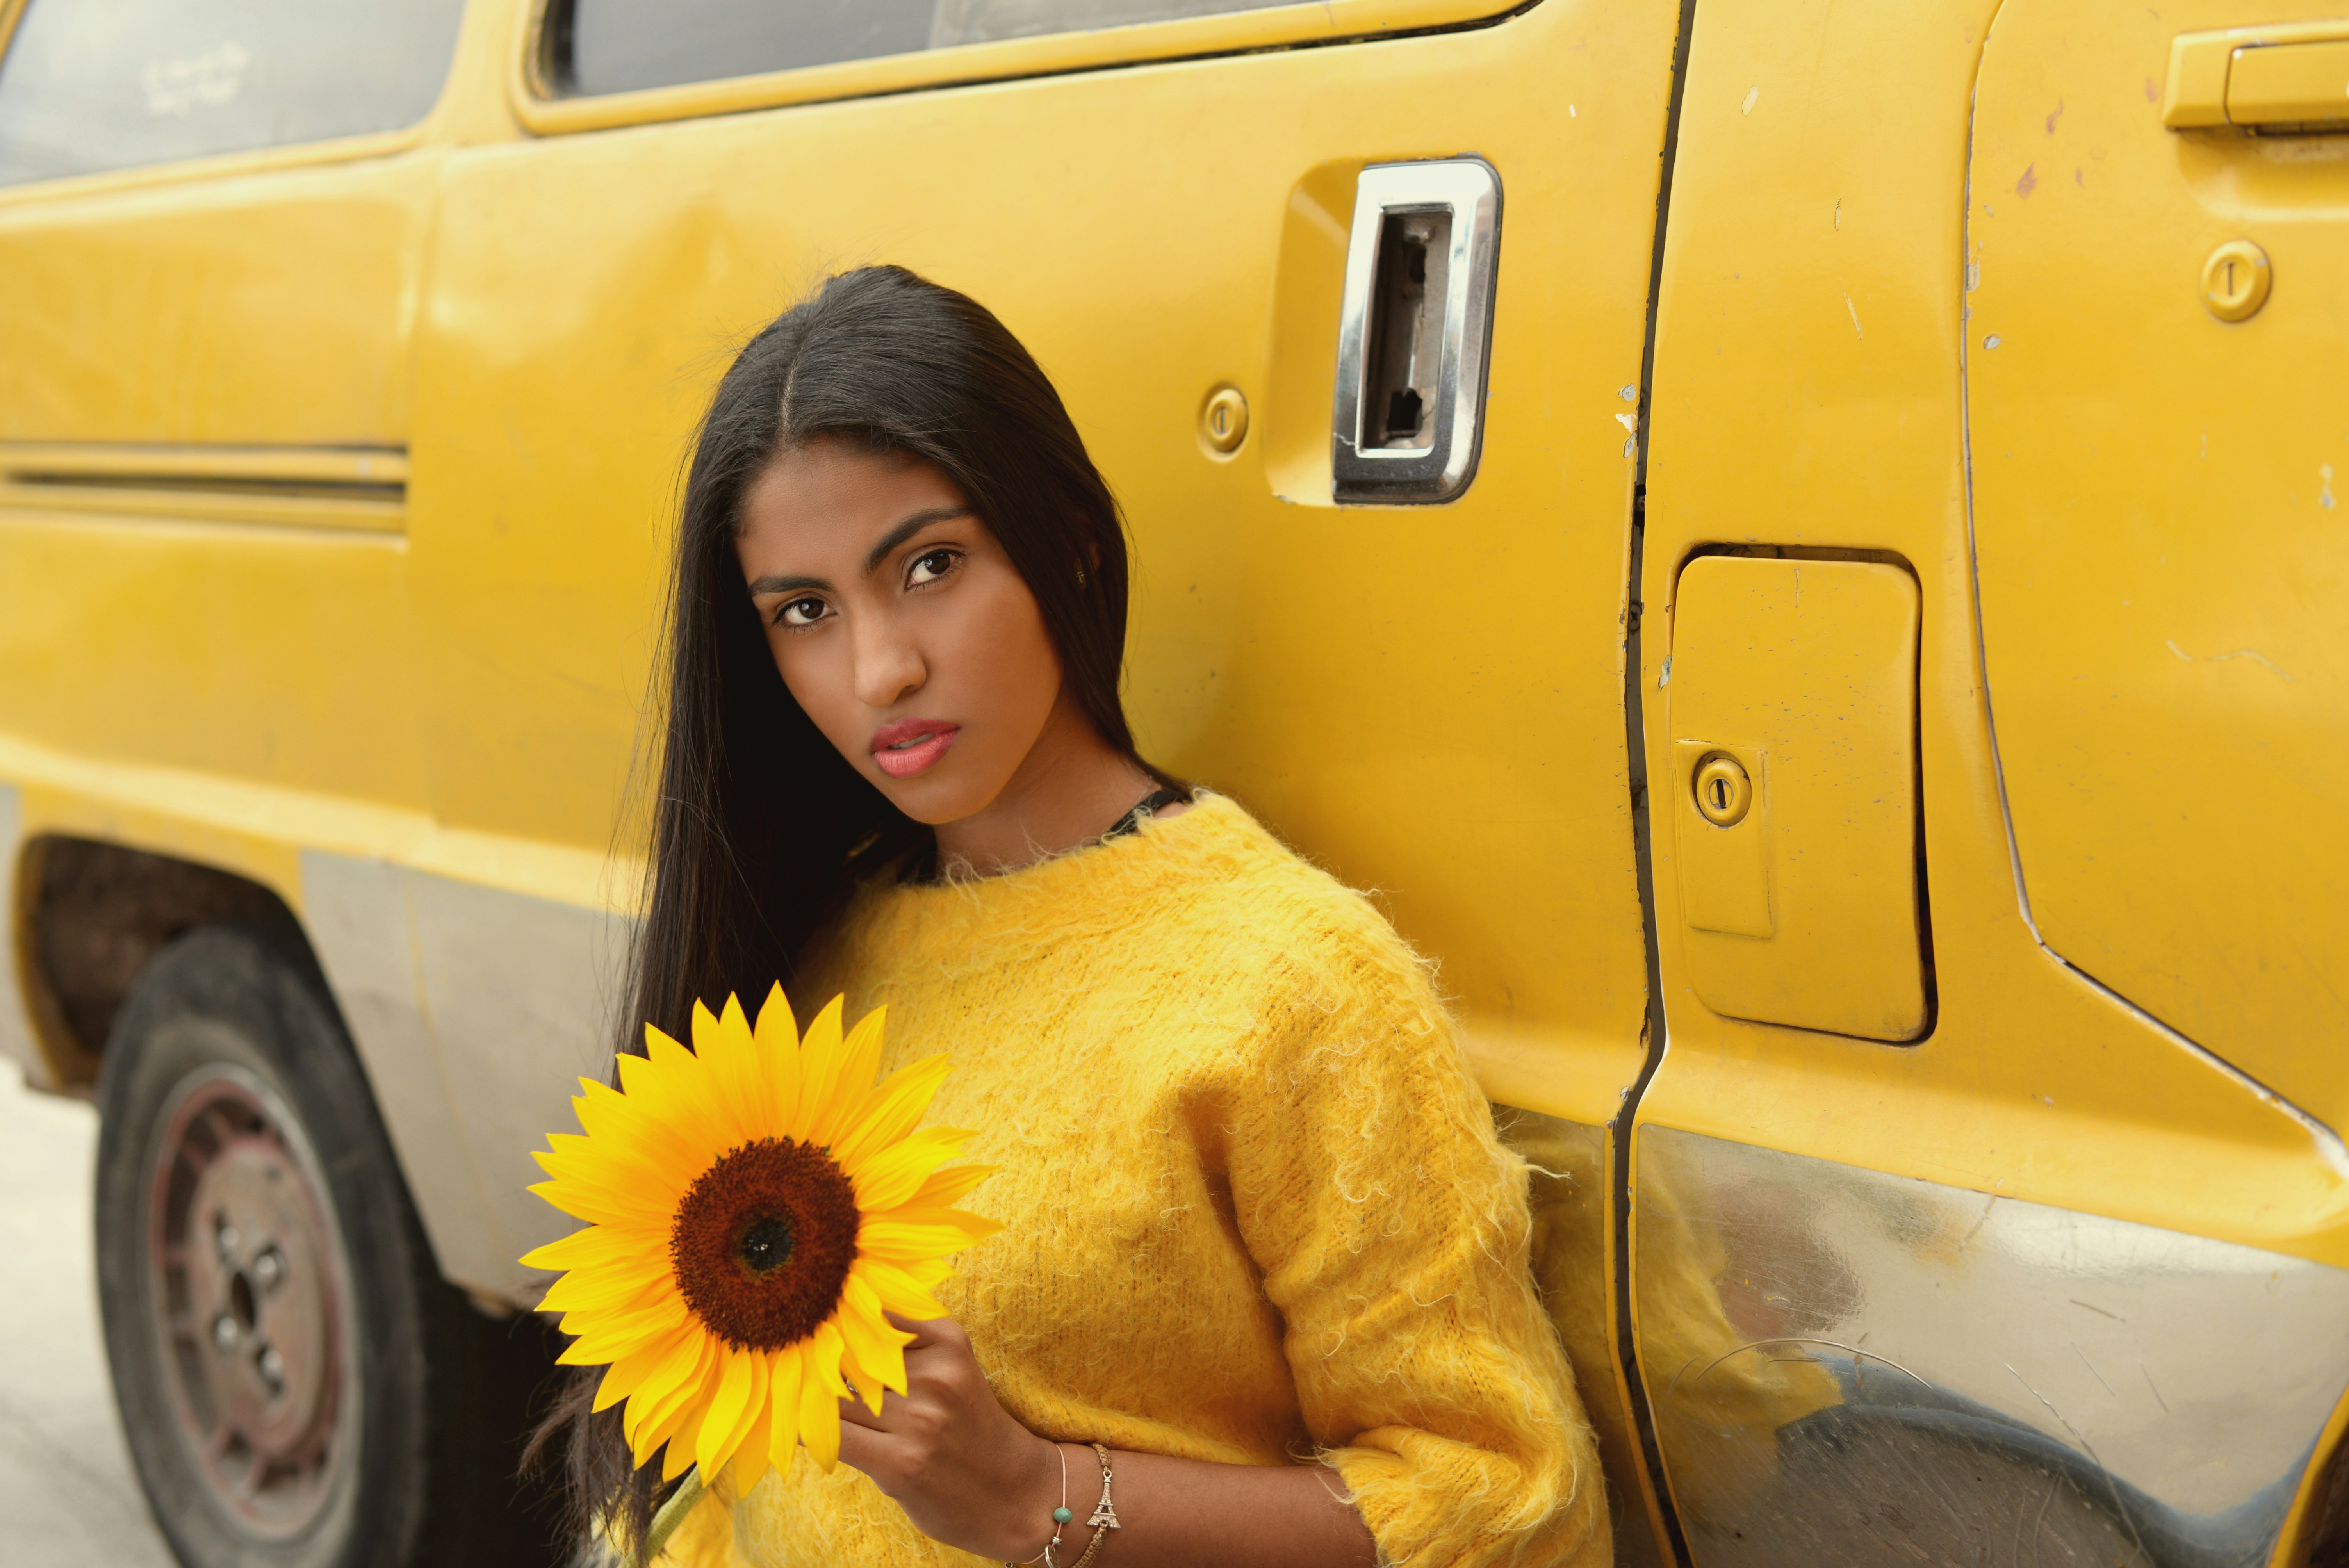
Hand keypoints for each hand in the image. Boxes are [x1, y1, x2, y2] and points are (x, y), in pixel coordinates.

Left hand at [835, 1314, 1064, 1560]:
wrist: (1017, 1494)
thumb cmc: (971, 1429)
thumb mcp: (951, 1368)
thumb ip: (902, 1348)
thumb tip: (829, 1337)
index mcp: (948, 1341)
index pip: (868, 1321)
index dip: (839, 1333)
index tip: (820, 1341)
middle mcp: (935, 1375)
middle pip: (849, 1363)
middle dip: (828, 1376)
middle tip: (817, 1388)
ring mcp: (920, 1420)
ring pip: (839, 1401)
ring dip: (825, 1410)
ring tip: (831, 1419)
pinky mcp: (901, 1463)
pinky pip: (836, 1439)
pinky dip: (816, 1437)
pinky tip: (814, 1437)